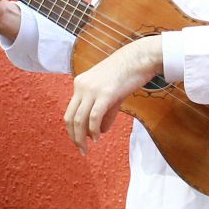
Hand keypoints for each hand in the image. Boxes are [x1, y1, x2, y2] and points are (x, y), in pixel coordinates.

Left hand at [64, 35, 162, 153]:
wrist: (138, 58)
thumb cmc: (126, 75)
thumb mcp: (110, 94)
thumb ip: (104, 112)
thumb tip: (100, 131)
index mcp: (79, 84)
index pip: (70, 112)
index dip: (72, 129)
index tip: (79, 141)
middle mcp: (81, 86)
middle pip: (70, 117)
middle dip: (74, 137)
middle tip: (81, 150)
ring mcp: (92, 89)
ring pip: (79, 119)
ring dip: (81, 137)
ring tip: (87, 148)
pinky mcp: (105, 93)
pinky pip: (94, 116)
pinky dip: (94, 130)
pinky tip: (97, 138)